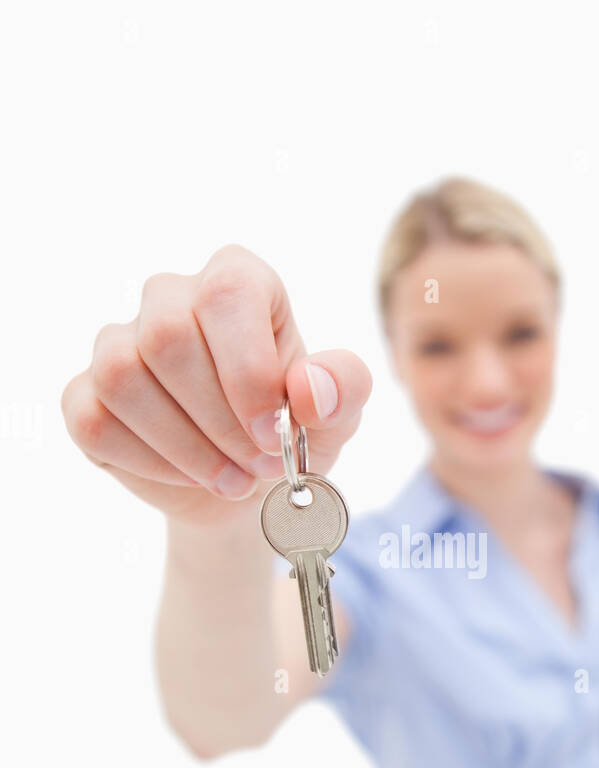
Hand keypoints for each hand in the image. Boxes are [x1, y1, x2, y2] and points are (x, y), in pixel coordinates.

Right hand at [62, 243, 371, 526]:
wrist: (246, 486)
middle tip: (258, 464)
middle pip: (167, 337)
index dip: (247, 369)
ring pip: (122, 377)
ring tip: (232, 477)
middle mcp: (170, 298)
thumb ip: (342, 388)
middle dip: (218, 419)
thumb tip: (309, 388)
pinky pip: (95, 421)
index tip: (273, 431)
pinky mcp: (86, 394)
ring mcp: (118, 343)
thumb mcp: (337, 415)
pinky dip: (150, 464)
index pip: (225, 295)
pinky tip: (188, 475)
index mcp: (236, 281)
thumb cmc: (292, 432)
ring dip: (186, 447)